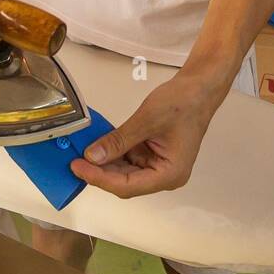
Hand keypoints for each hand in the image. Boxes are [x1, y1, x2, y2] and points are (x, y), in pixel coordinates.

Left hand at [69, 75, 215, 197]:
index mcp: (170, 175)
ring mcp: (159, 166)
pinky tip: (97, 144)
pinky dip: (113, 152)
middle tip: (74, 160)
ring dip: (105, 162)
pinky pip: (129, 159)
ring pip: (125, 172)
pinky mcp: (153, 155)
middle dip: (100, 171)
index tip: (78, 167)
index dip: (100, 178)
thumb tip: (91, 156)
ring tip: (82, 152)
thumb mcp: (146, 120)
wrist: (199, 87)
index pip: (128, 186)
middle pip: (125, 182)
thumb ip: (118, 141)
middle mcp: (165, 176)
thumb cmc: (182, 103)